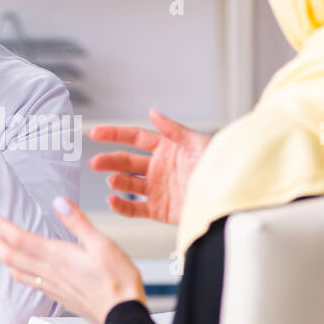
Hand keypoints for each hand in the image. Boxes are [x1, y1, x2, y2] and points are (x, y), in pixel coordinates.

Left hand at [0, 196, 146, 323]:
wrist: (122, 316)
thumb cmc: (118, 282)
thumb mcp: (103, 244)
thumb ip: (78, 223)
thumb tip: (59, 202)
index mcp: (58, 256)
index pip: (20, 238)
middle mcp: (50, 272)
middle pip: (11, 255)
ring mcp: (52, 286)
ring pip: (16, 270)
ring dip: (0, 256)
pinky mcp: (58, 295)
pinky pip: (28, 282)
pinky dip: (16, 272)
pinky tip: (17, 272)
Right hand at [88, 108, 212, 225]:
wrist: (228, 200)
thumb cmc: (221, 169)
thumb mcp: (199, 144)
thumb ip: (174, 130)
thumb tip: (154, 112)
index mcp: (167, 149)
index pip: (134, 138)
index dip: (114, 135)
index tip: (95, 133)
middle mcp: (159, 168)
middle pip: (127, 161)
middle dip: (109, 160)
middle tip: (95, 163)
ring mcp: (157, 189)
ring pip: (128, 184)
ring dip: (117, 181)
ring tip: (112, 181)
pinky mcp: (159, 210)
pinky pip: (134, 208)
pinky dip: (121, 206)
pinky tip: (112, 200)